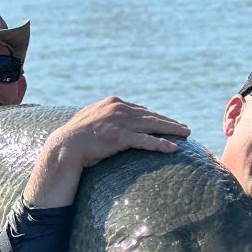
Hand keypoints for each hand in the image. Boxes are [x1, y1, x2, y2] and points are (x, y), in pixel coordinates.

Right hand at [47, 97, 189, 169]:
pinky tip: (173, 148)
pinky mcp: (119, 137)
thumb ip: (104, 115)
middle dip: (170, 122)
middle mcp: (119, 109)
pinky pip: (145, 140)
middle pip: (151, 115)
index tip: (169, 123)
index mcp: (114, 103)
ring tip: (186, 135)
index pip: (142, 110)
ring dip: (172, 130)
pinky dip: (160, 144)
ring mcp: (120, 122)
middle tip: (185, 129)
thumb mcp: (90, 119)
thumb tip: (114, 118)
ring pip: (152, 125)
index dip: (157, 117)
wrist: (65, 147)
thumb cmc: (76, 136)